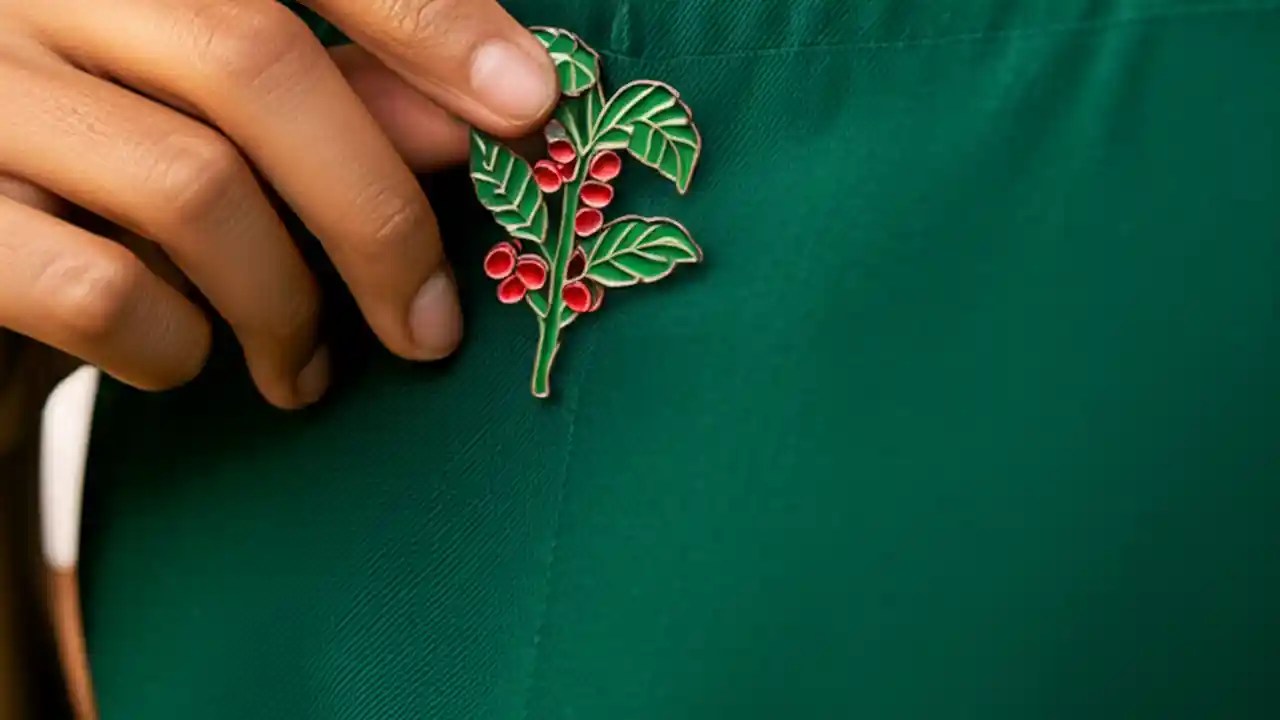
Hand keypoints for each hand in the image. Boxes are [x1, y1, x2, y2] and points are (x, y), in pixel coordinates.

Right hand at [0, 0, 558, 439]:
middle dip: (376, 217)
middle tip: (428, 329)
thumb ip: (341, 100)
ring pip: (192, 185)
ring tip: (302, 371)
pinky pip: (102, 289)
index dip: (427, 17)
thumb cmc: (105, 193)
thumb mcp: (223, 136)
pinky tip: (180, 360)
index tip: (532, 103)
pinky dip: (174, 349)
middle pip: (254, 61)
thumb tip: (501, 102)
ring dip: (284, 308)